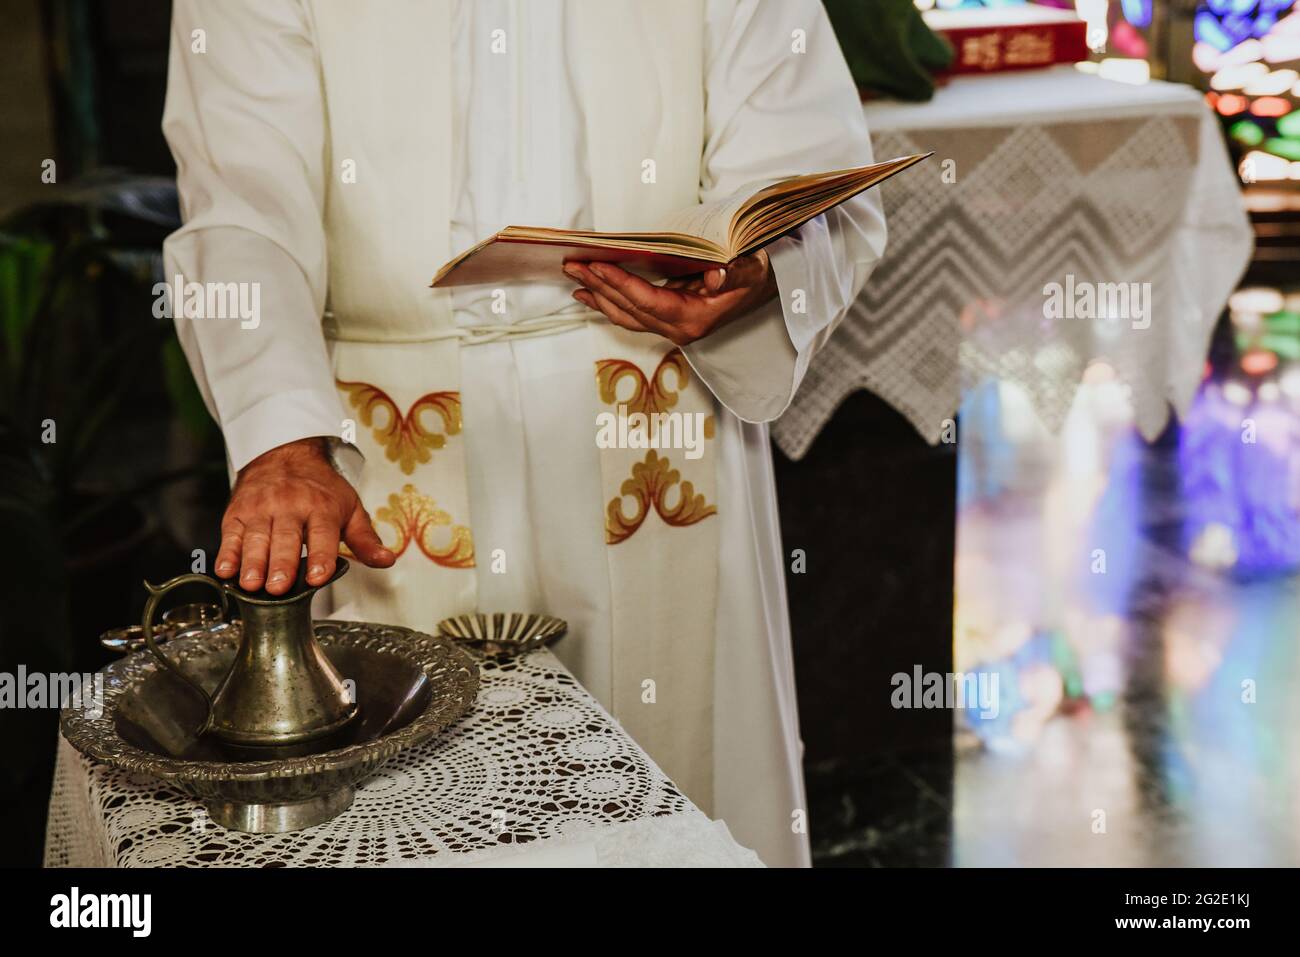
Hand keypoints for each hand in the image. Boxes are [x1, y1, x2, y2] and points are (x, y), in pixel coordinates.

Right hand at [216, 437, 394, 594]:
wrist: (284, 455)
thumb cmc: (320, 488)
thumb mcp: (349, 508)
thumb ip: (365, 539)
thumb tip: (386, 560)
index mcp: (322, 507)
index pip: (322, 535)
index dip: (320, 557)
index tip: (317, 577)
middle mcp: (290, 506)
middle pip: (286, 539)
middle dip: (281, 564)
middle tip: (278, 587)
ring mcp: (261, 508)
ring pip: (256, 538)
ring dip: (252, 562)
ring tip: (251, 584)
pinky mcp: (238, 511)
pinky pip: (231, 534)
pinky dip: (227, 552)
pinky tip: (225, 570)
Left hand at [564, 249, 777, 346]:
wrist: (769, 288)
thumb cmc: (758, 275)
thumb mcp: (753, 268)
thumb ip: (736, 272)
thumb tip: (716, 277)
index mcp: (694, 318)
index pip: (647, 300)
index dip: (619, 283)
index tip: (595, 265)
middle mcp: (679, 328)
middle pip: (629, 309)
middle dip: (599, 286)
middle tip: (572, 266)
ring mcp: (672, 328)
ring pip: (626, 316)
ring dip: (598, 297)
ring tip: (574, 279)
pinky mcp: (669, 321)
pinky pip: (632, 315)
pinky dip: (609, 303)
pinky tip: (590, 293)